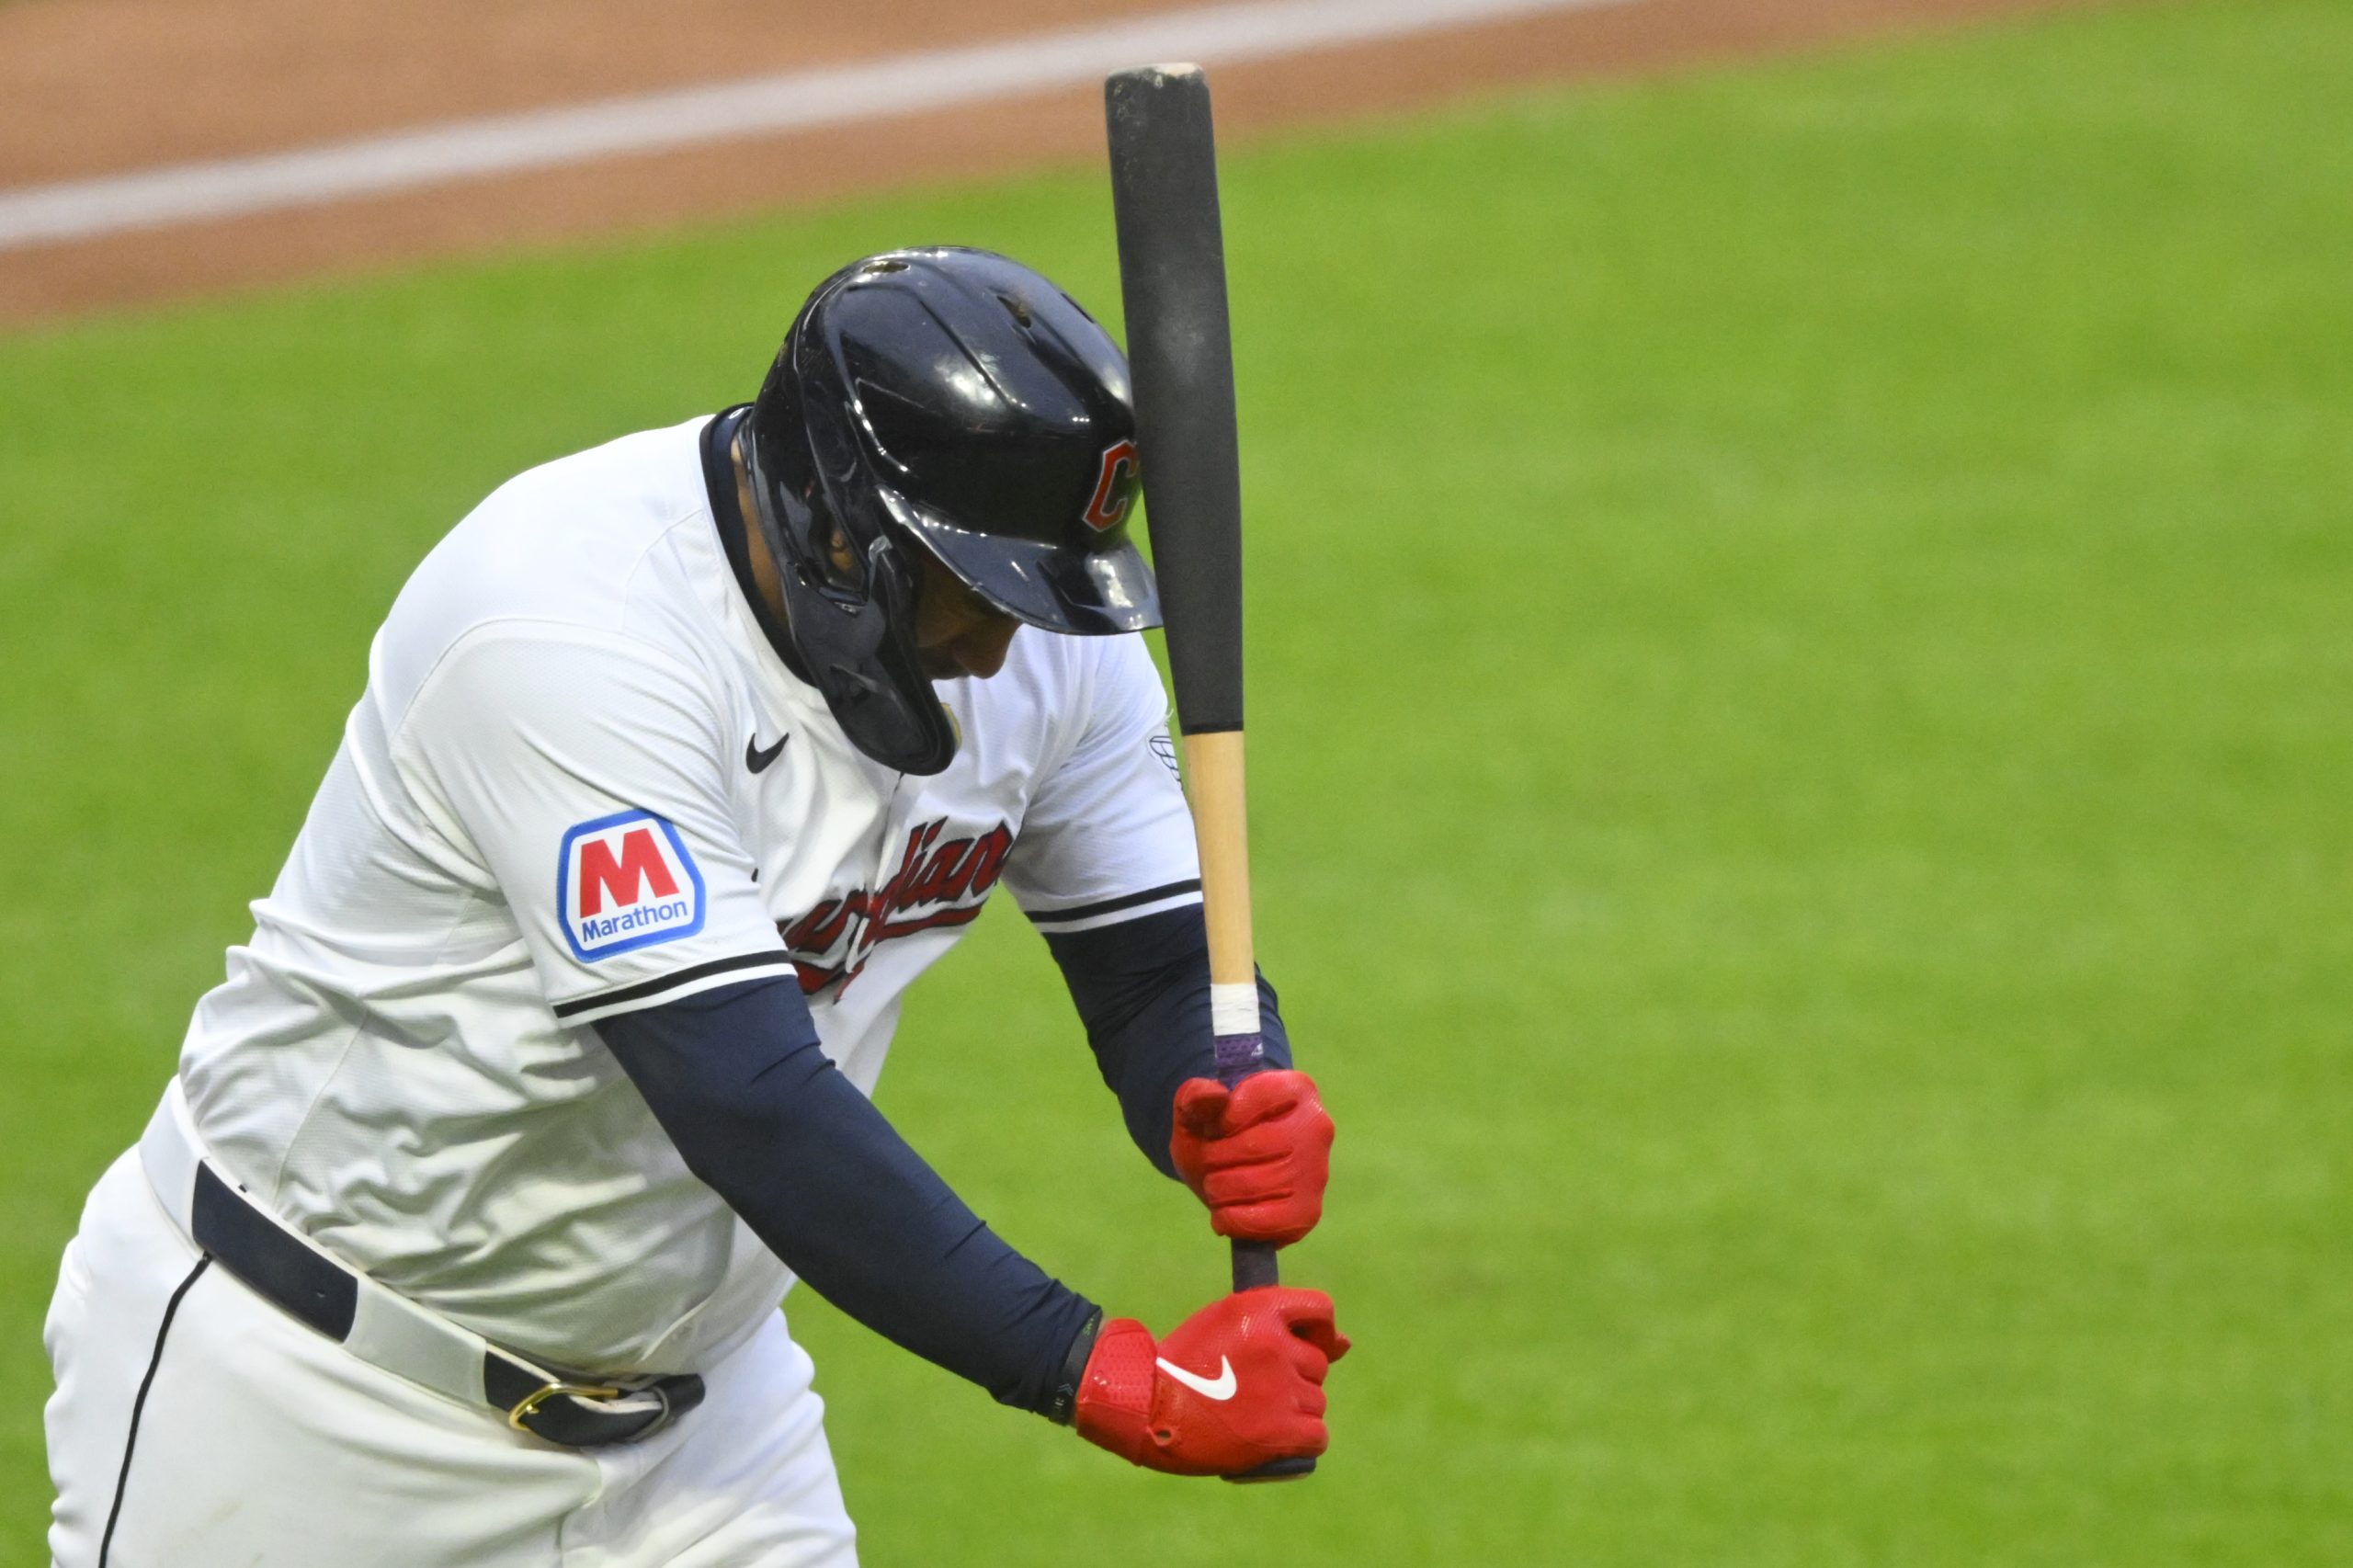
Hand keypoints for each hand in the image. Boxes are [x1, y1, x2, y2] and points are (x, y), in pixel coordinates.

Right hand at [1074, 1288, 1349, 1475]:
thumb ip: (1283, 1327)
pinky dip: (1301, 1439)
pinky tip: (1278, 1437)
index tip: (1305, 1344)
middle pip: (1316, 1363)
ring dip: (1295, 1409)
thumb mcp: (1226, 1324)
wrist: (1146, 1406)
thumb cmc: (1183, 1363)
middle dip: (1295, 1376)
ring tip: (1254, 1413)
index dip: (1318, 1329)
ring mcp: (1281, 1390)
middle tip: (1255, 1388)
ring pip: (1316, 1401)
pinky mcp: (1280, 1431)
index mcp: (1260, 1309)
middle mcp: (1277, 1346)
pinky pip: (1317, 1435)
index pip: (1320, 1308)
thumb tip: (1345, 1344)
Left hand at [1169, 1069, 1333, 1245]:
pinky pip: (1269, 1223)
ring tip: (1217, 1185)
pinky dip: (1235, 1222)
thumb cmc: (1214, 1133)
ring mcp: (1316, 1171)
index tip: (1213, 1130)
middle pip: (1254, 1147)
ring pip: (1257, 1185)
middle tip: (1210, 1163)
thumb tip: (1215, 1097)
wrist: (1225, 1169)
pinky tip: (1226, 1214)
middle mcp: (1317, 1126)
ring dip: (1220, 1191)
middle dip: (1216, 1159)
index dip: (1221, 1121)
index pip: (1255, 1099)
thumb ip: (1196, 1096)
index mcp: (1295, 1088)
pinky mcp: (1308, 1210)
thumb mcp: (1195, 1110)